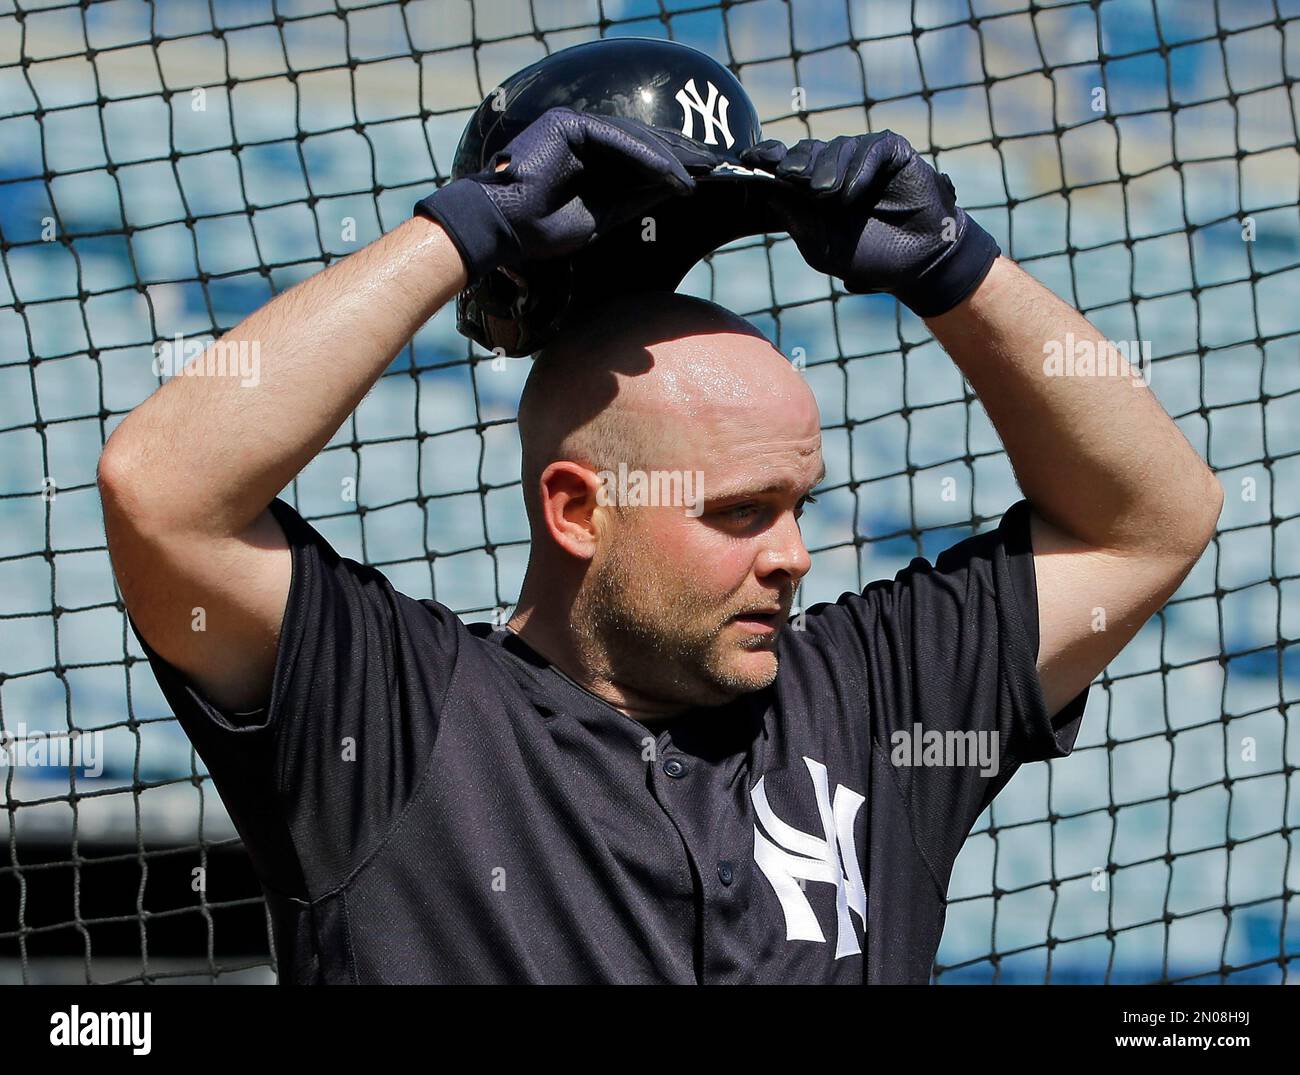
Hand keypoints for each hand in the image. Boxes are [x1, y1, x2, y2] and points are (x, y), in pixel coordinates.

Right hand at [415, 107, 721, 283]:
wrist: (501, 229)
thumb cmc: (539, 230)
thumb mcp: (599, 215)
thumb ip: (632, 198)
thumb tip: (672, 188)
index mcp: (586, 156)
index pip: (637, 156)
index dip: (670, 167)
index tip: (700, 180)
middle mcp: (581, 137)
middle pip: (641, 142)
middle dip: (679, 157)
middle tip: (714, 168)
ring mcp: (574, 127)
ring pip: (633, 140)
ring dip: (668, 159)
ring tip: (698, 176)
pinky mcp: (569, 126)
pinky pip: (618, 140)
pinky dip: (646, 157)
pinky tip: (670, 173)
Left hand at [739, 131, 999, 316]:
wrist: (916, 264)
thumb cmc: (867, 257)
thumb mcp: (821, 246)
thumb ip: (795, 219)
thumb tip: (767, 189)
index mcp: (808, 191)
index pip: (781, 166)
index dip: (765, 159)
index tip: (749, 160)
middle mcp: (832, 168)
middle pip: (802, 152)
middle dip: (793, 164)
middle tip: (790, 177)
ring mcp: (862, 157)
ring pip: (834, 148)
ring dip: (827, 170)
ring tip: (828, 196)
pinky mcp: (891, 151)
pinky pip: (870, 149)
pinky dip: (858, 169)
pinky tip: (852, 194)